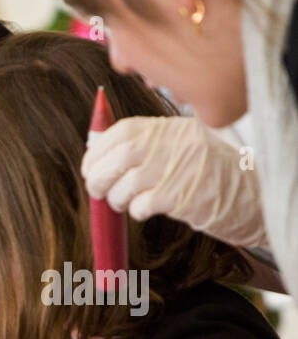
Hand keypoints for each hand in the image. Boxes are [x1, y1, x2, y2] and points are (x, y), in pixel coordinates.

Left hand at [81, 115, 266, 248]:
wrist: (248, 192)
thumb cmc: (204, 170)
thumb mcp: (176, 144)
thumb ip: (142, 144)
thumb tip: (95, 152)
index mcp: (168, 127)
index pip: (120, 133)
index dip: (96, 153)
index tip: (90, 168)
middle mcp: (172, 144)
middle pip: (117, 158)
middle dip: (98, 178)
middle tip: (99, 190)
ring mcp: (177, 170)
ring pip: (124, 186)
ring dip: (117, 199)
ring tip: (127, 202)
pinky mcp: (180, 197)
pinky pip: (141, 206)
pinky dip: (137, 211)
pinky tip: (148, 209)